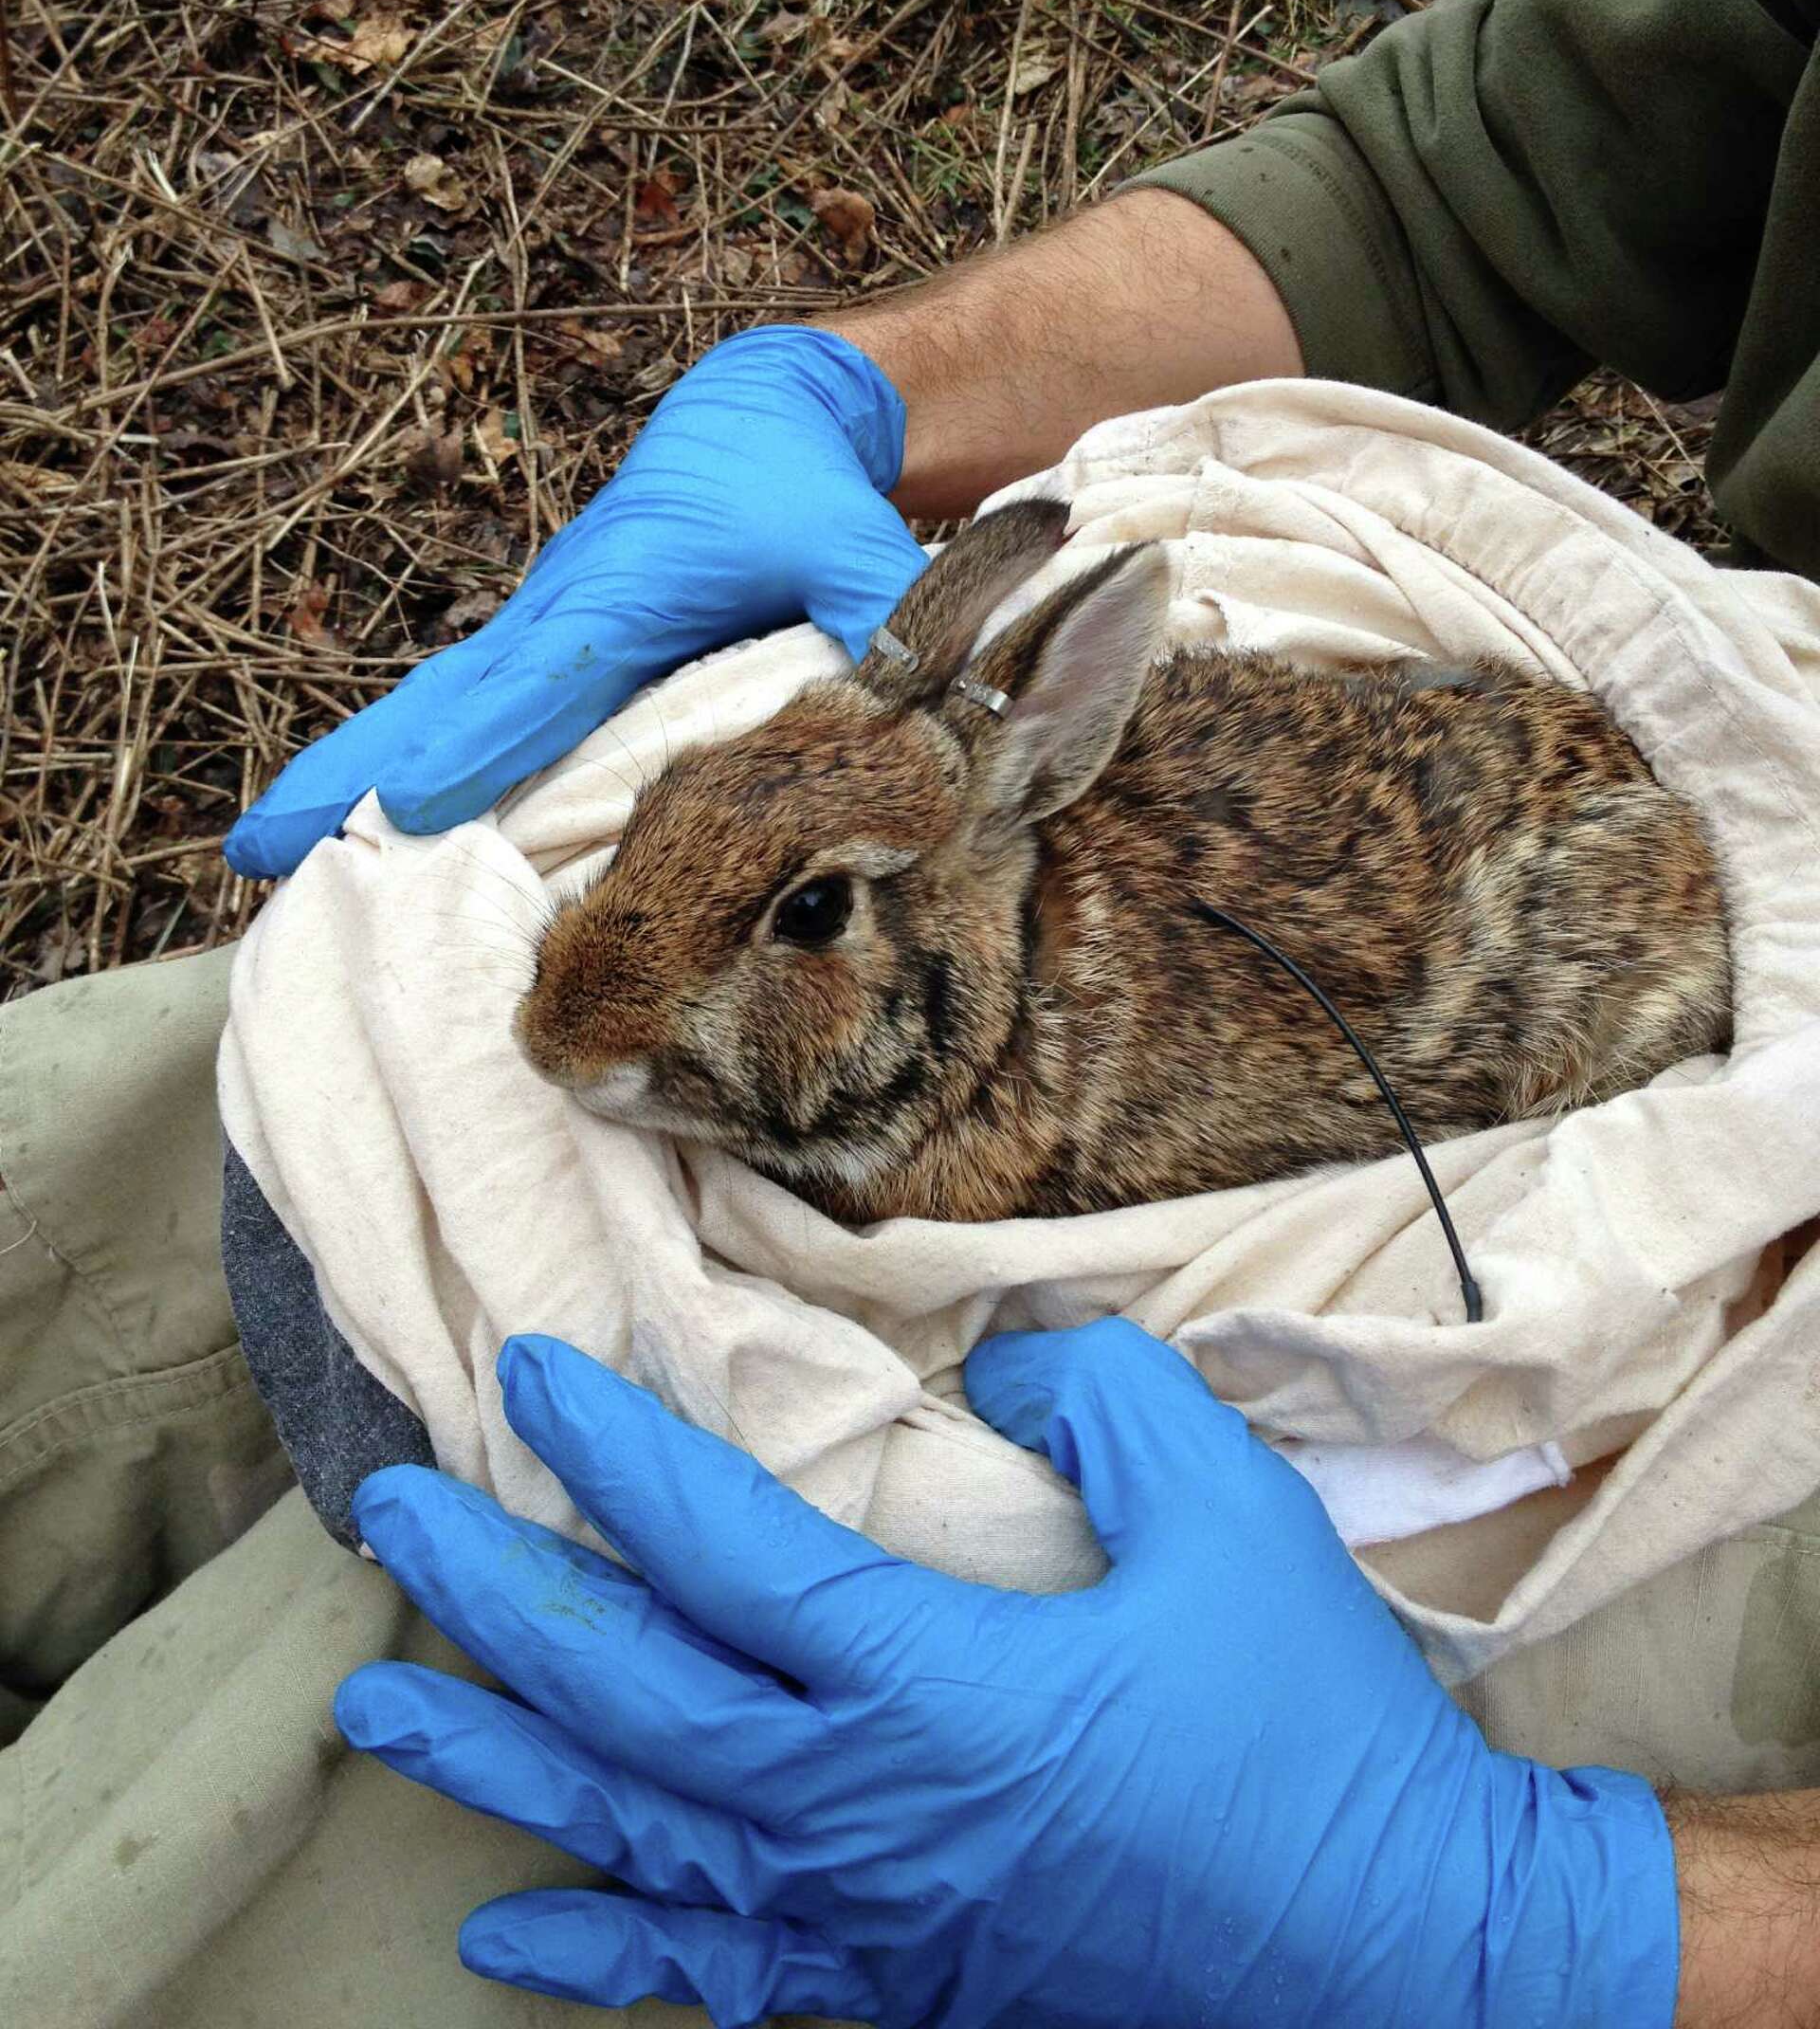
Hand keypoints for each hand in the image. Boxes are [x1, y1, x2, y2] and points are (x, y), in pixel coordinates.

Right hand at [223, 326, 926, 875]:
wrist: (762, 411)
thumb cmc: (798, 478)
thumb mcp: (851, 534)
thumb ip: (884, 605)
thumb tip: (935, 690)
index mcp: (623, 591)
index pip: (543, 677)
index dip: (481, 741)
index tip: (413, 804)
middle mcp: (564, 619)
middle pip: (446, 703)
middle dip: (356, 774)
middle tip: (257, 848)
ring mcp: (548, 639)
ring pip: (439, 715)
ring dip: (354, 782)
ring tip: (262, 859)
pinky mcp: (556, 657)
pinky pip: (472, 718)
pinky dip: (409, 767)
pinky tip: (365, 833)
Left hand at [335, 1320, 1678, 2028]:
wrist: (1404, 1957)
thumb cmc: (1312, 1726)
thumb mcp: (1228, 1514)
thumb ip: (1096, 1398)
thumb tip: (996, 1362)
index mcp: (930, 1681)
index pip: (720, 1552)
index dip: (613, 1458)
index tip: (531, 1378)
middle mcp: (858, 1807)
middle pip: (623, 1694)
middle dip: (494, 1599)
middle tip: (392, 1519)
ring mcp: (863, 1915)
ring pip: (631, 1834)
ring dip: (496, 1763)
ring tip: (381, 1706)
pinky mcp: (893, 1984)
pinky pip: (707, 1973)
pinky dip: (596, 1946)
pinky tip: (504, 1932)